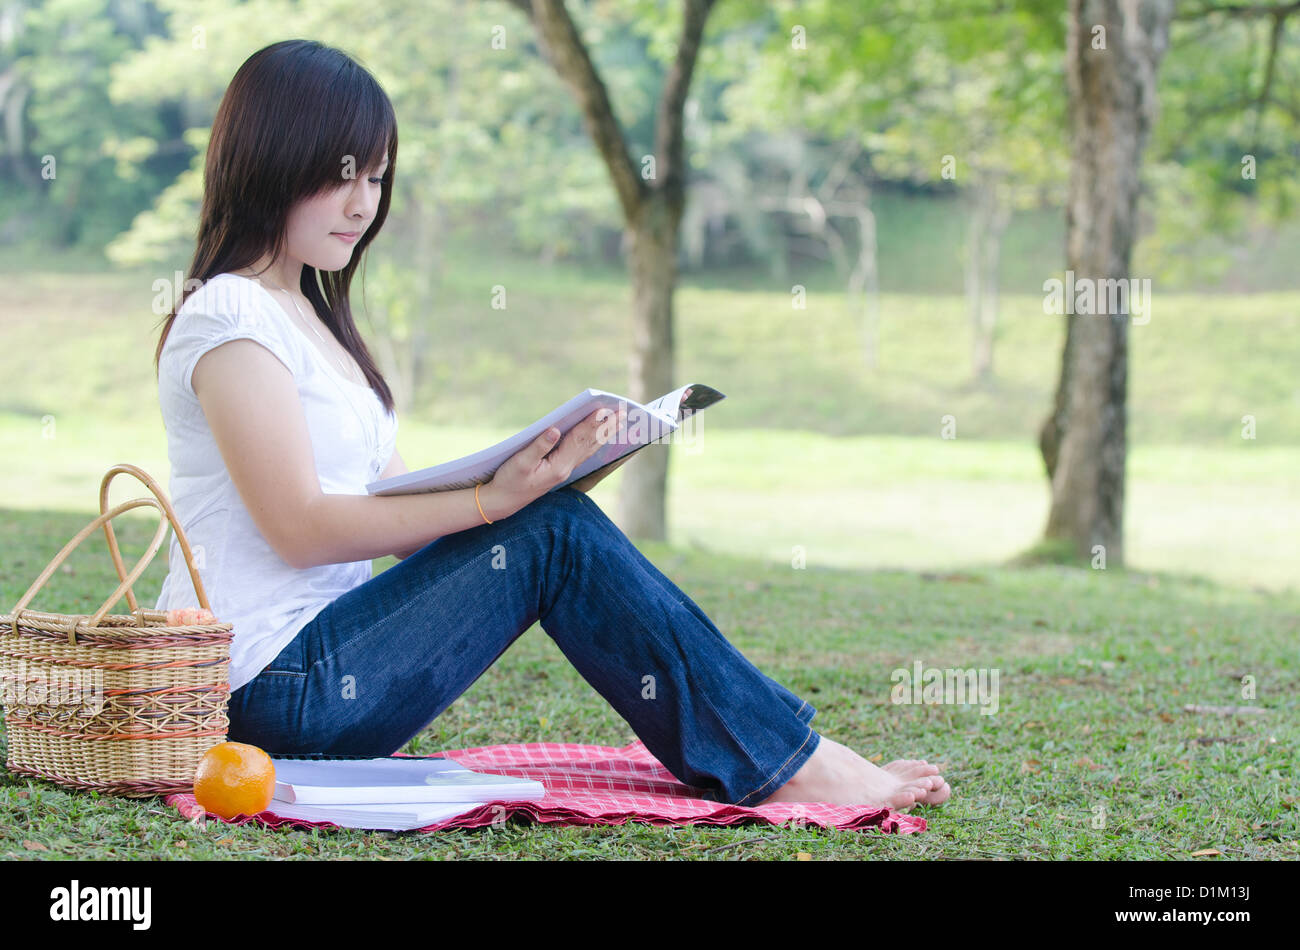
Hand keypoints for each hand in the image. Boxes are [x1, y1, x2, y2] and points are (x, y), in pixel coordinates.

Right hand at [480, 405, 626, 517]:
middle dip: (606, 427)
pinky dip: (594, 441)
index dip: (591, 423)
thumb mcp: (520, 462)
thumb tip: (554, 430)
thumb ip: (537, 446)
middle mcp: (566, 468)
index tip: (604, 410)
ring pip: (589, 448)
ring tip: (618, 421)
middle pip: (590, 443)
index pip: (579, 440)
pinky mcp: (560, 469)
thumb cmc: (509, 480)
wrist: (504, 501)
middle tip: (624, 412)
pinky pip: (583, 452)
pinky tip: (600, 436)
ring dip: (604, 433)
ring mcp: (565, 470)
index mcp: (558, 465)